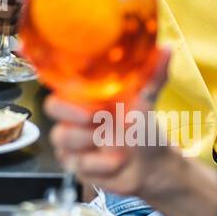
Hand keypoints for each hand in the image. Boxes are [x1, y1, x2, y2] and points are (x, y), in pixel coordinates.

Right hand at [45, 46, 174, 197]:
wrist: (152, 167)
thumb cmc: (145, 129)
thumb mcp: (148, 99)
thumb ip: (153, 74)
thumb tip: (166, 48)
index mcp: (86, 96)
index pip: (58, 87)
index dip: (67, 94)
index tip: (92, 105)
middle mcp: (74, 115)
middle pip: (50, 109)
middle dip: (75, 118)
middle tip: (98, 123)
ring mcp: (71, 140)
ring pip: (62, 139)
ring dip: (93, 144)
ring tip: (117, 146)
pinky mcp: (74, 163)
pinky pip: (76, 164)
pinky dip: (101, 165)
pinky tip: (115, 163)